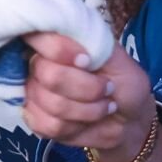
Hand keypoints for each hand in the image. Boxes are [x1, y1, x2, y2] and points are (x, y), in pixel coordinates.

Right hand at [23, 34, 153, 158]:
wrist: (129, 120)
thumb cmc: (124, 83)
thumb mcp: (118, 59)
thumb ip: (92, 43)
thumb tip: (68, 36)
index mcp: (55, 40)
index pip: (37, 36)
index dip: (59, 50)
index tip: (86, 62)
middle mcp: (37, 64)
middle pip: (48, 75)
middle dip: (86, 88)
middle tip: (107, 89)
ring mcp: (32, 93)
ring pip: (50, 103)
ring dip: (86, 110)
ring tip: (103, 105)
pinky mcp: (34, 119)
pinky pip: (46, 124)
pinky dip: (75, 126)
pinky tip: (86, 121)